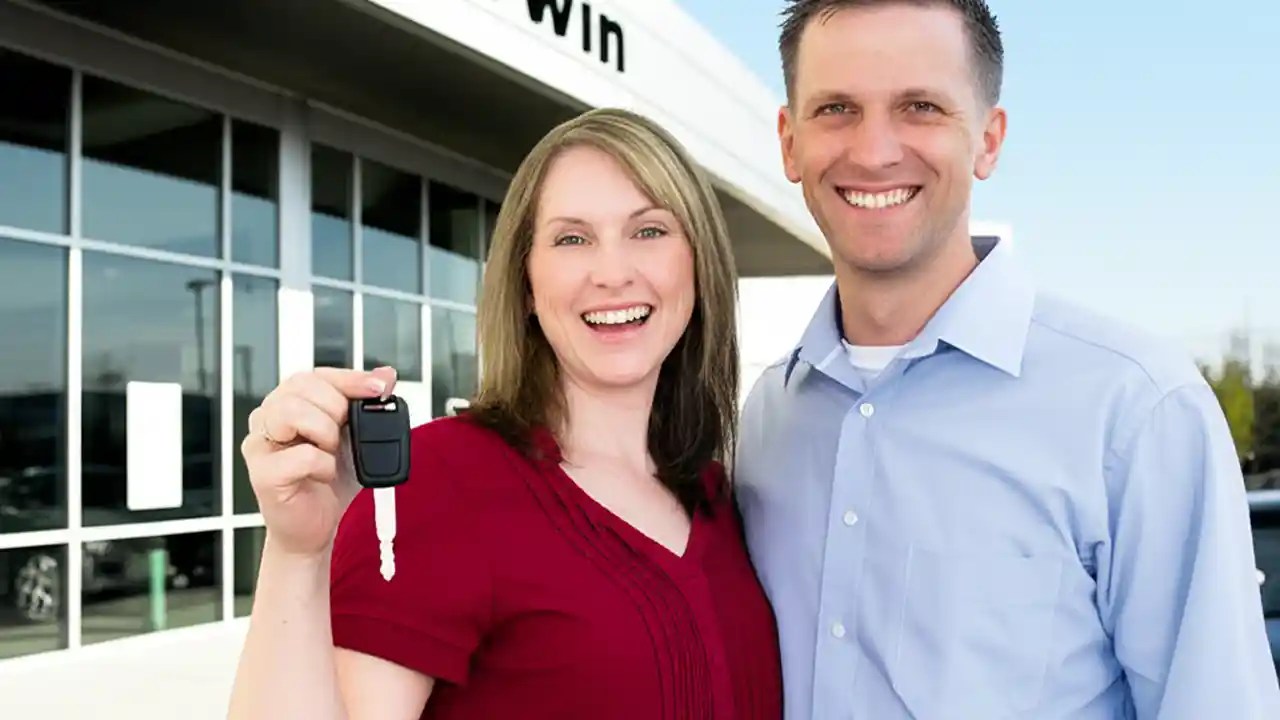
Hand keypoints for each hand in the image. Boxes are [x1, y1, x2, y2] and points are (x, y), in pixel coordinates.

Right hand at [242, 366, 398, 557]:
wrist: (317, 527)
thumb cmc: (329, 482)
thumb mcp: (357, 436)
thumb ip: (368, 404)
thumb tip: (386, 374)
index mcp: (290, 403)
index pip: (316, 374)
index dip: (350, 378)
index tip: (380, 388)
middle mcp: (269, 418)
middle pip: (301, 386)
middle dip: (336, 409)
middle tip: (344, 436)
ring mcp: (260, 445)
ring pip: (291, 411)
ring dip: (326, 432)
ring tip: (330, 453)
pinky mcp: (262, 473)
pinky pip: (301, 455)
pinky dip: (324, 465)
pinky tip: (322, 475)